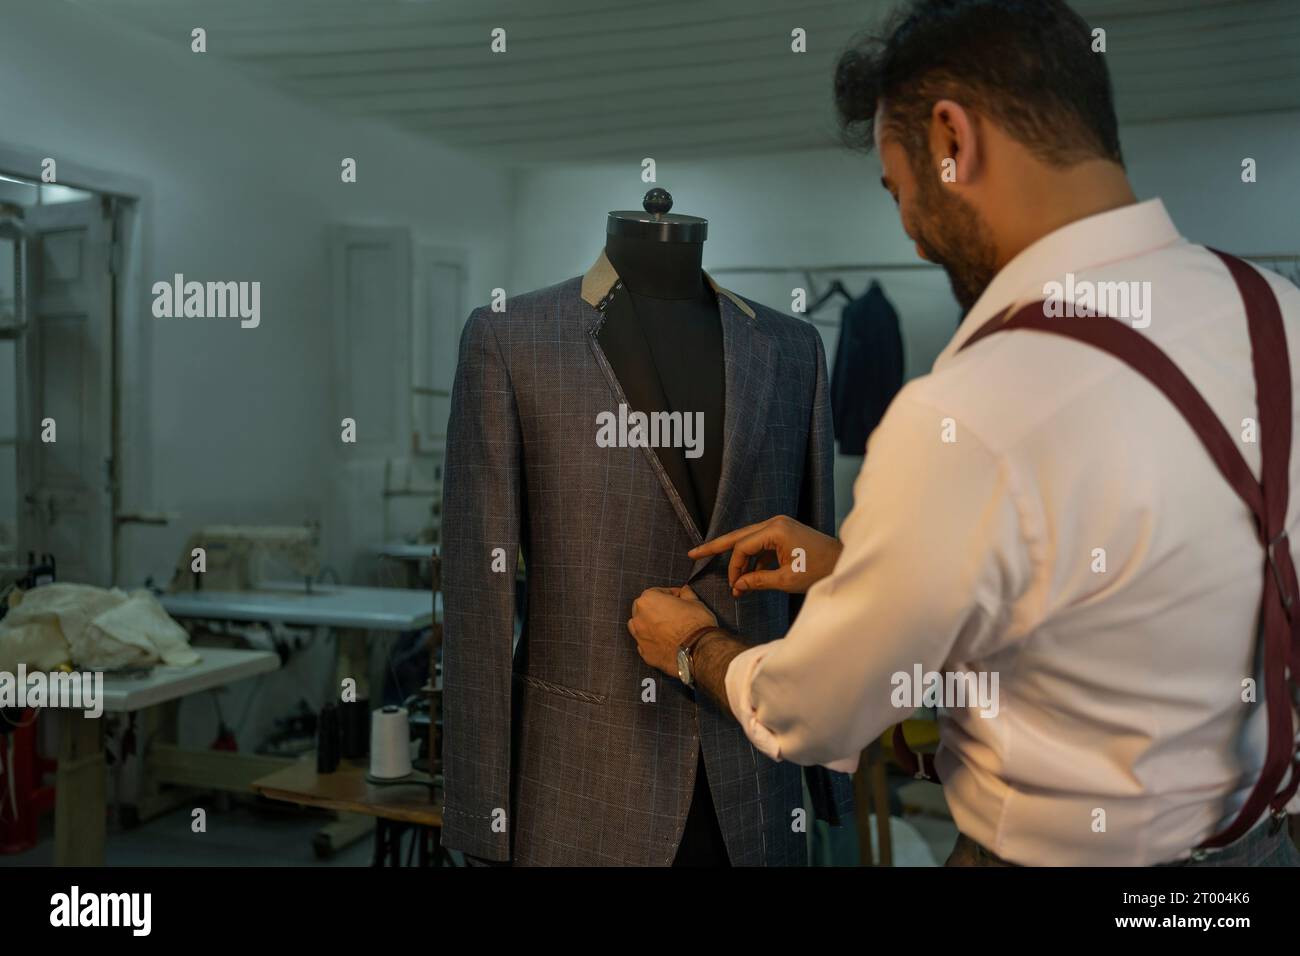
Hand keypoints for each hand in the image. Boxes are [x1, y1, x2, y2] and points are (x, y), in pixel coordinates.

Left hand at [627, 585, 717, 674]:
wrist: (698, 650)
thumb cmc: (695, 625)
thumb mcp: (695, 602)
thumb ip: (685, 593)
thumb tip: (684, 591)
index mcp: (648, 600)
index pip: (657, 592)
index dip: (670, 595)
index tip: (679, 599)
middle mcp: (639, 618)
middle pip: (645, 609)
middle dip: (657, 610)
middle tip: (674, 614)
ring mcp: (640, 637)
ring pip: (641, 627)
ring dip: (651, 626)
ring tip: (668, 629)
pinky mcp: (645, 653)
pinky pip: (647, 644)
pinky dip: (654, 642)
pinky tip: (667, 643)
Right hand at [688, 515, 841, 595]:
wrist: (844, 563)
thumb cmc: (820, 570)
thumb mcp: (786, 579)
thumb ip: (758, 581)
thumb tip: (738, 586)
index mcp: (775, 529)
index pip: (742, 547)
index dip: (734, 568)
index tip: (735, 587)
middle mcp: (775, 522)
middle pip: (738, 536)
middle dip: (716, 547)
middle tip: (693, 554)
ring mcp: (780, 526)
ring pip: (748, 540)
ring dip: (739, 560)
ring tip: (733, 581)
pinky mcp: (784, 533)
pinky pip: (761, 545)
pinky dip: (753, 560)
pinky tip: (750, 577)